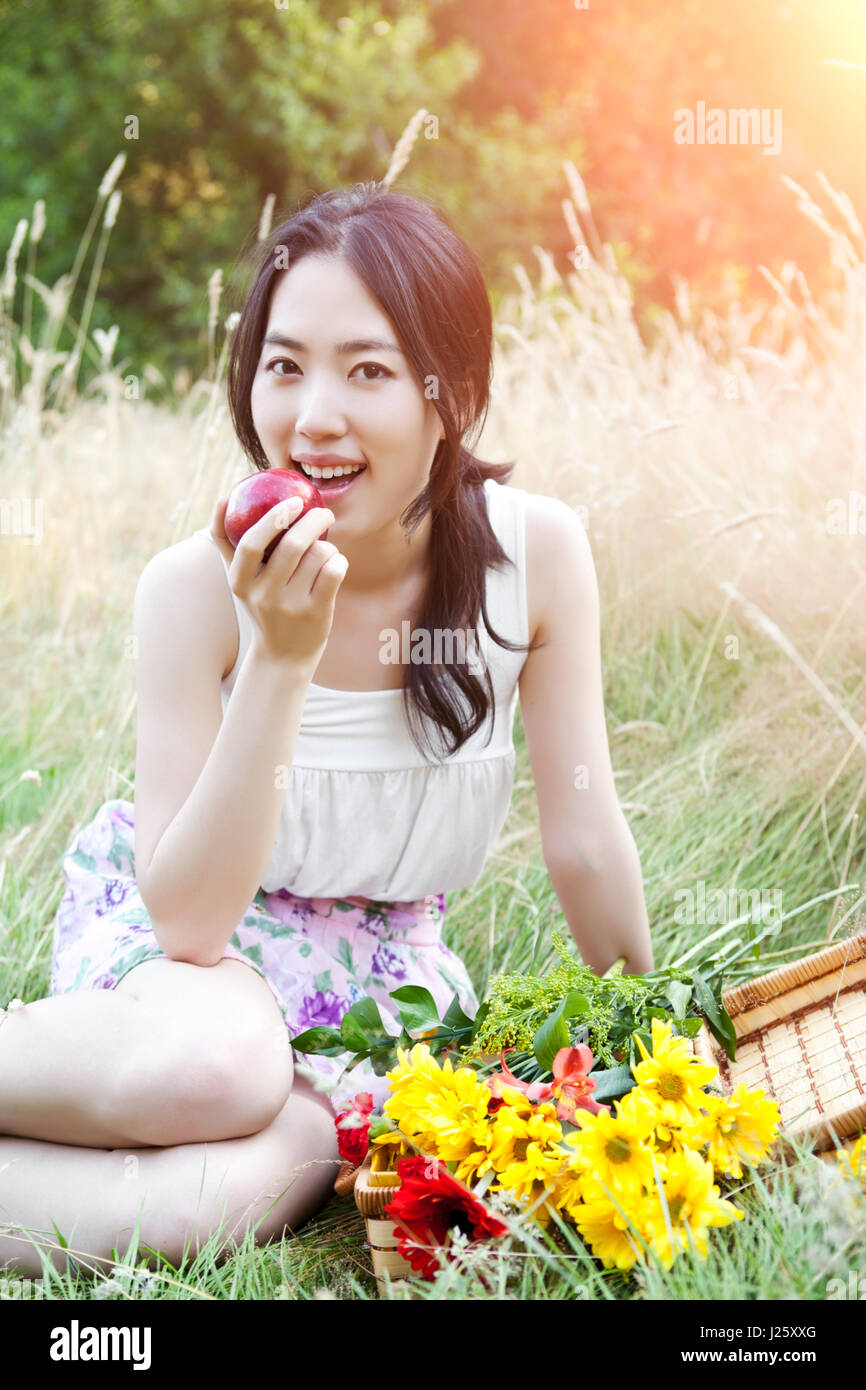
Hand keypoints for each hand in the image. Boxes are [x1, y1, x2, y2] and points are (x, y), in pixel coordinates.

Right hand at [208, 494, 347, 669]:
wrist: (283, 656)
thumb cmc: (263, 605)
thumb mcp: (241, 581)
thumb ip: (229, 545)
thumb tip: (224, 498)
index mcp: (240, 582)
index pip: (250, 544)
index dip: (271, 519)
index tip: (291, 501)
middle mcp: (263, 595)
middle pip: (292, 544)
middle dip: (314, 519)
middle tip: (323, 512)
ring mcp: (291, 606)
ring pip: (318, 554)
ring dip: (328, 545)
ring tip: (325, 551)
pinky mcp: (316, 613)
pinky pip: (335, 570)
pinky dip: (339, 560)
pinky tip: (335, 564)